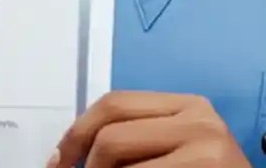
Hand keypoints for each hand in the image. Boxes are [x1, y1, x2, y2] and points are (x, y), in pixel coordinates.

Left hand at [49, 91, 250, 167]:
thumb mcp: (178, 151)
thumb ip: (138, 140)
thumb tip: (71, 152)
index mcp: (190, 106)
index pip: (114, 104)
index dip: (77, 132)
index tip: (59, 159)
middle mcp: (200, 119)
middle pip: (111, 133)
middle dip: (84, 164)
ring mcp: (206, 147)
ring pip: (116, 157)